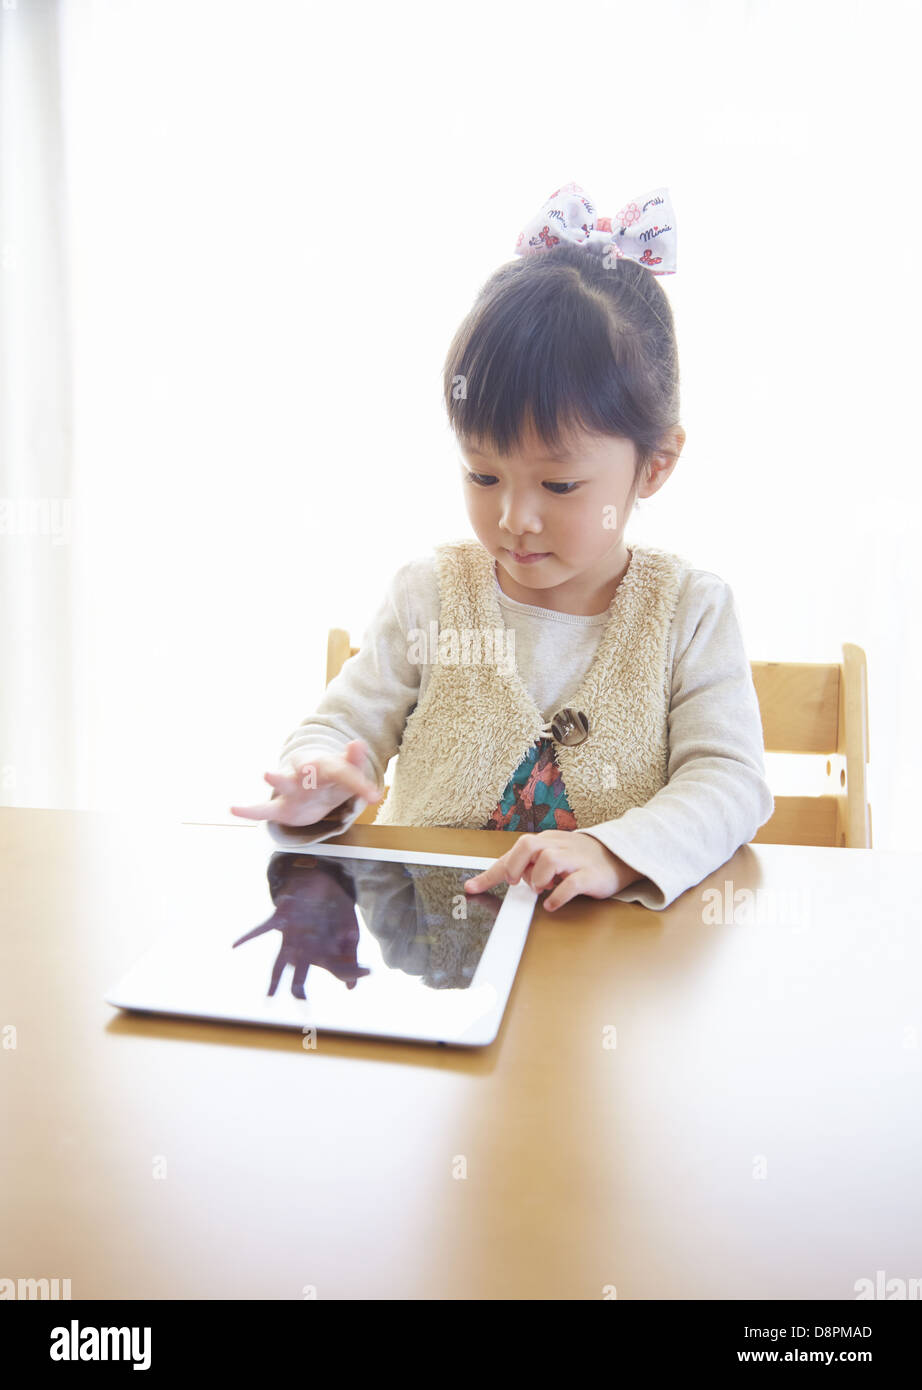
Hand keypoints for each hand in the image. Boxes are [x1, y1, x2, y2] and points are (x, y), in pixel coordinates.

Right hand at [230, 739, 380, 827]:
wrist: (314, 791)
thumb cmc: (333, 782)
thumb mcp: (348, 775)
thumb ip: (354, 763)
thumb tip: (358, 742)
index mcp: (326, 770)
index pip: (342, 774)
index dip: (357, 784)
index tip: (373, 796)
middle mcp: (306, 777)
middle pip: (307, 773)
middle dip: (307, 770)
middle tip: (306, 766)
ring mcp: (291, 791)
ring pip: (283, 784)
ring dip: (276, 779)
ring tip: (266, 773)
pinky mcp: (281, 808)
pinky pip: (263, 810)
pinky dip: (249, 811)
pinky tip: (233, 809)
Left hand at [463, 830, 630, 910]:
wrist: (617, 857)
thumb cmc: (578, 859)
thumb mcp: (551, 856)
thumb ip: (528, 865)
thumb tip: (504, 876)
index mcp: (545, 841)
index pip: (512, 853)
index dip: (490, 873)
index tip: (471, 888)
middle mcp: (558, 846)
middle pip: (528, 844)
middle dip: (515, 865)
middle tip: (516, 882)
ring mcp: (575, 859)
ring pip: (549, 859)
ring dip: (538, 878)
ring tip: (540, 890)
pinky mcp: (591, 875)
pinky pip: (572, 882)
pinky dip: (558, 895)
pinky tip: (552, 903)